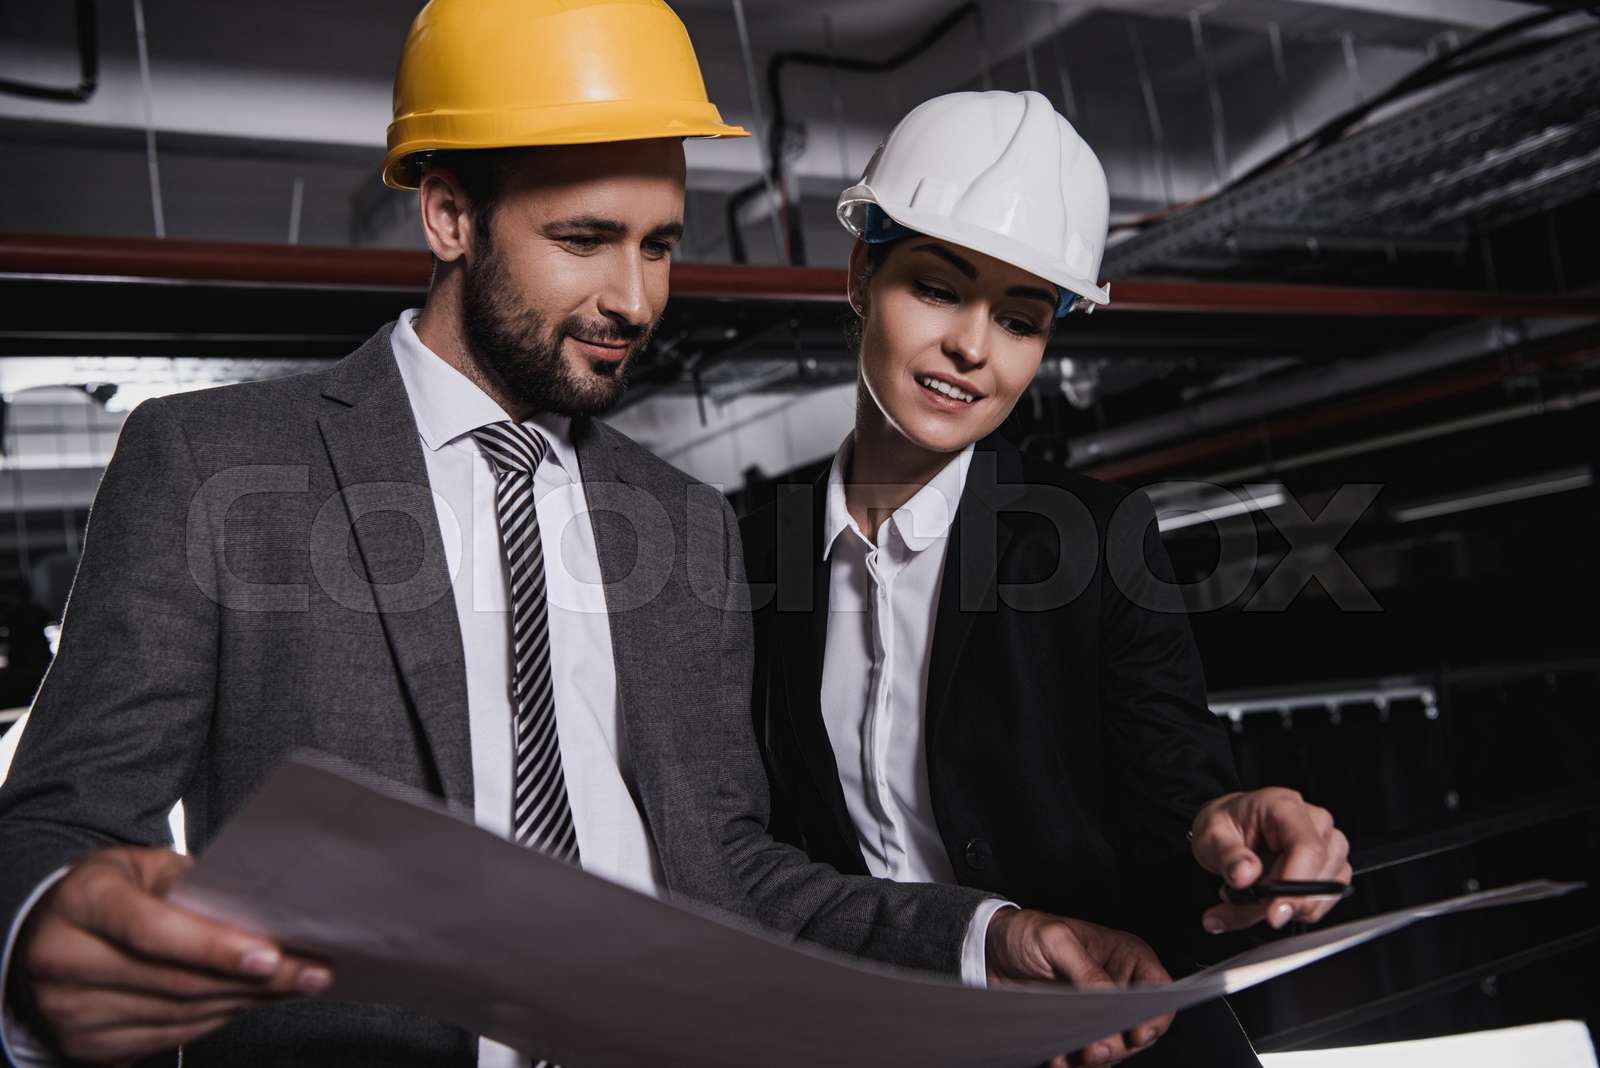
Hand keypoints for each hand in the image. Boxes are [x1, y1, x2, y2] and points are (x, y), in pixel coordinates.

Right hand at [14, 846, 331, 1063]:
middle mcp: (66, 960)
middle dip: (255, 979)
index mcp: (83, 902)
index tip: (271, 955)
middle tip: (313, 969)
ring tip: (299, 983)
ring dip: (247, 1000)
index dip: (214, 947)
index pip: (153, 930)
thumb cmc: (110, 892)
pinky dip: (220, 1017)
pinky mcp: (87, 1044)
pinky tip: (254, 1000)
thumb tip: (263, 906)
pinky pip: (170, 1035)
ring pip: (180, 1013)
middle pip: (176, 979)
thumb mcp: (144, 867)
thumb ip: (194, 883)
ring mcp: (72, 1010)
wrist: (47, 936)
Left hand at [986, 908, 1172, 1066]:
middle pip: (1139, 1026)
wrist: (989, 951)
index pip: (1159, 989)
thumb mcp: (1055, 940)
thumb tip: (1109, 999)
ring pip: (1114, 1047)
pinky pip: (1085, 1056)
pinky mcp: (1075, 1029)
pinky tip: (1056, 1059)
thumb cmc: (1025, 933)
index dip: (1156, 1014)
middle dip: (1120, 1045)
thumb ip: (1085, 968)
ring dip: (1095, 1058)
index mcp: (1124, 957)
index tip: (1137, 1033)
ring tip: (1070, 1057)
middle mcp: (1117, 986)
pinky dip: (1073, 1063)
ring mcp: (1097, 1011)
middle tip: (1095, 1050)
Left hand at [1189, 788, 1351, 932]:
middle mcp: (1316, 822)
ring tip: (1249, 897)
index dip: (1295, 885)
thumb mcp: (1211, 835)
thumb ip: (1227, 856)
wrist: (1232, 825)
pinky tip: (1267, 902)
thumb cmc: (1226, 825)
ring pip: (1323, 894)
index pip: (1307, 848)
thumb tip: (1245, 876)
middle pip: (1318, 875)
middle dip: (1281, 901)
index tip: (1274, 915)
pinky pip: (1322, 902)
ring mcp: (1329, 844)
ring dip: (1283, 908)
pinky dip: (1291, 911)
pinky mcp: (1332, 867)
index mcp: (1285, 807)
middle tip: (1241, 901)